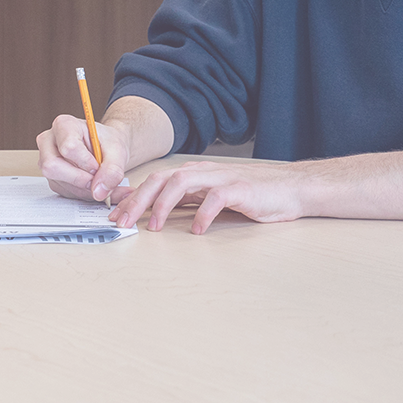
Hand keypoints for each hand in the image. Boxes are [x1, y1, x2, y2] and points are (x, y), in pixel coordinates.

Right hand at [37, 114, 129, 202]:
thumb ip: (112, 171)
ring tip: (99, 180)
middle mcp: (49, 141)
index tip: (98, 165)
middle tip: (97, 177)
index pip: (68, 147)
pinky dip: (83, 193)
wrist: (107, 149)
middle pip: (52, 167)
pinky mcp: (52, 178)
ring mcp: (47, 160)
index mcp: (64, 125)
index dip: (85, 162)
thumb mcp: (117, 151)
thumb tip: (99, 192)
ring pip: (59, 182)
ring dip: (84, 188)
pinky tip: (92, 184)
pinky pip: (64, 192)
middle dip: (80, 178)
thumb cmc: (107, 142)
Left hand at [110, 159, 302, 233]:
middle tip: (123, 222)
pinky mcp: (241, 189)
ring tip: (154, 227)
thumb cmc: (248, 194)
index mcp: (192, 174)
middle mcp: (202, 172)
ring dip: (164, 204)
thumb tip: (150, 206)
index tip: (113, 215)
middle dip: (138, 200)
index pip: (154, 181)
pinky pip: (217, 198)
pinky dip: (204, 213)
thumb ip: (182, 198)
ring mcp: (221, 178)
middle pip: (161, 179)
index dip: (132, 197)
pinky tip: (196, 230)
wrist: (289, 188)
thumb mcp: (209, 195)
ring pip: (182, 182)